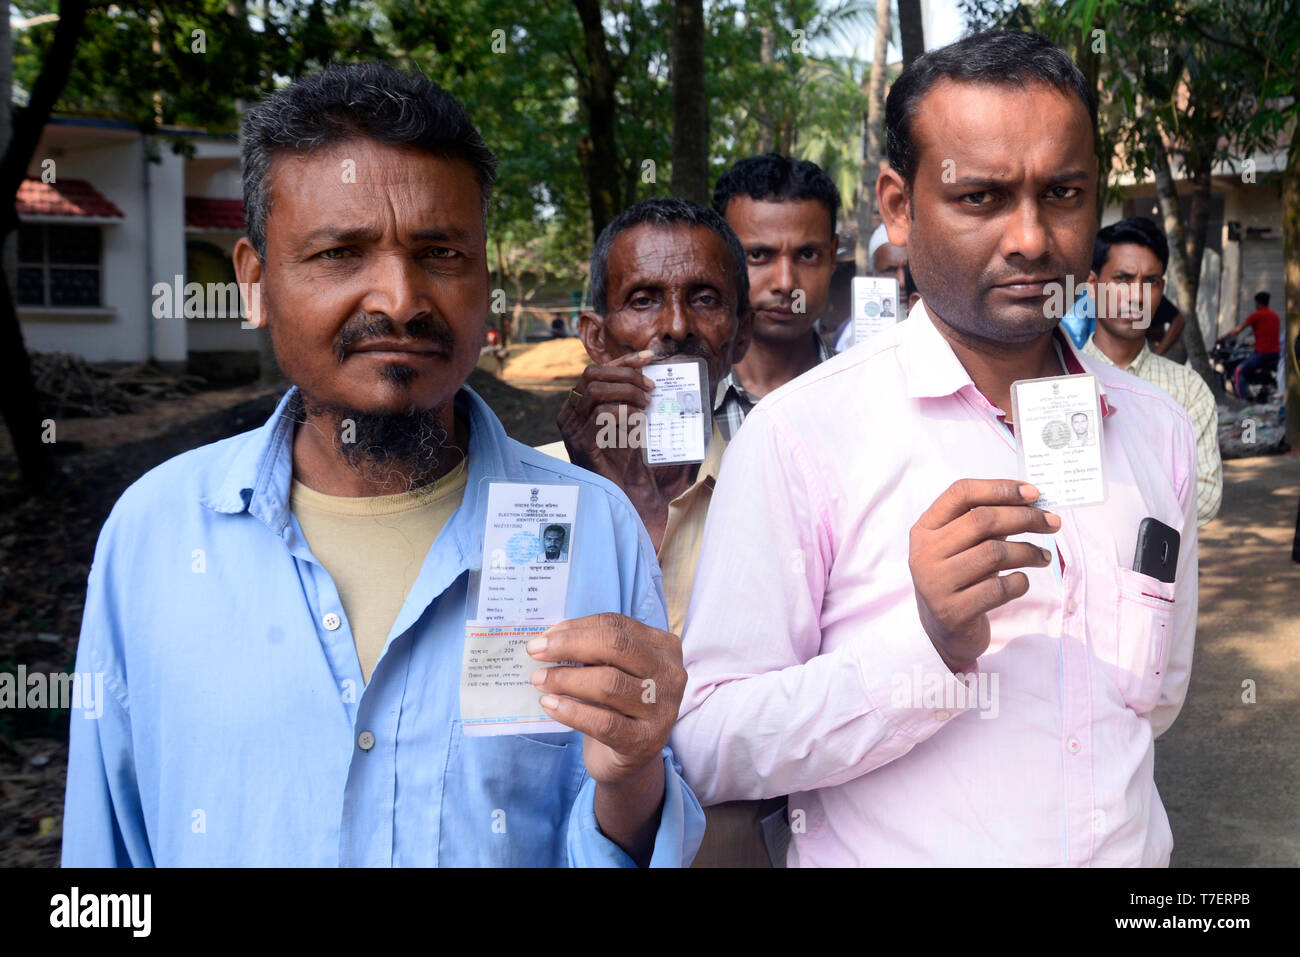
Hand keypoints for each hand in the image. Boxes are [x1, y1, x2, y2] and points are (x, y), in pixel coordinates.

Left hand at [527, 613, 684, 784]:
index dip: (575, 628)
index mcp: (664, 647)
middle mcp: (670, 674)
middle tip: (536, 654)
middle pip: (616, 646)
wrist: (631, 758)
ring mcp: (662, 709)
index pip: (616, 625)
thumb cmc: (616, 705)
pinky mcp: (646, 741)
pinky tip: (550, 705)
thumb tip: (547, 638)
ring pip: (609, 683)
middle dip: (569, 646)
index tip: (542, 638)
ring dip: (565, 679)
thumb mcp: (612, 669)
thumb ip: (589, 649)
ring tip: (539, 681)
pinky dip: (572, 712)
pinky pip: (604, 723)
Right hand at [556, 350, 659, 489]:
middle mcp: (568, 413)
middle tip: (649, 387)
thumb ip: (628, 402)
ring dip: (627, 393)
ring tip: (646, 403)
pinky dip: (625, 412)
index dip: (623, 361)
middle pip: (591, 374)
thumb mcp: (623, 423)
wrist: (609, 493)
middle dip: (626, 375)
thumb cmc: (616, 459)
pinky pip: (601, 415)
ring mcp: (571, 428)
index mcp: (575, 405)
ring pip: (595, 391)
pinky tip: (639, 420)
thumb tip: (649, 378)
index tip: (648, 357)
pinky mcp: (581, 443)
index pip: (596, 371)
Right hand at [909, 479, 1060, 671]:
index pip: (960, 493)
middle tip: (1053, 522)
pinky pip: (999, 588)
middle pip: (982, 520)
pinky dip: (1019, 582)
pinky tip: (1021, 582)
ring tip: (1044, 557)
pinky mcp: (952, 612)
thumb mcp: (963, 546)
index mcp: (925, 529)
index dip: (1000, 487)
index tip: (1034, 493)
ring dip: (1029, 551)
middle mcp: (924, 553)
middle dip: (1026, 517)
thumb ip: (988, 523)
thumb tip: (1034, 501)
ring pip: (994, 553)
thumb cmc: (961, 578)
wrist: (943, 632)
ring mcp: (935, 583)